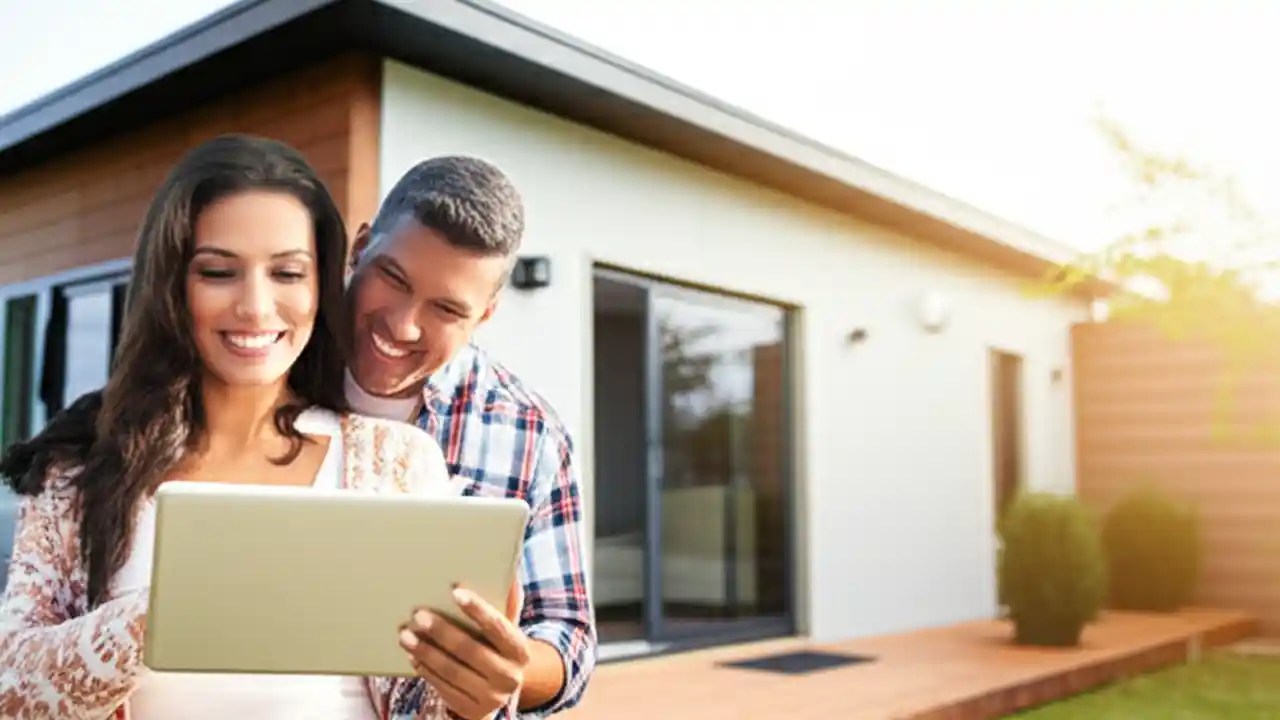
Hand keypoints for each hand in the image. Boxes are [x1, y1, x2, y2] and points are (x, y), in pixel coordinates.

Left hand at [399, 581, 528, 719]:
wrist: (503, 689)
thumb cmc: (498, 647)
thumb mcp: (507, 628)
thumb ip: (507, 603)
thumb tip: (508, 572)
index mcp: (520, 651)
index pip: (498, 626)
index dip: (477, 609)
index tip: (456, 592)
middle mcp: (509, 677)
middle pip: (470, 650)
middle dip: (441, 631)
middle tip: (418, 615)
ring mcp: (490, 697)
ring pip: (451, 671)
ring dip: (425, 651)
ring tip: (406, 634)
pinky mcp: (471, 711)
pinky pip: (443, 688)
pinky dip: (425, 670)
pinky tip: (413, 656)